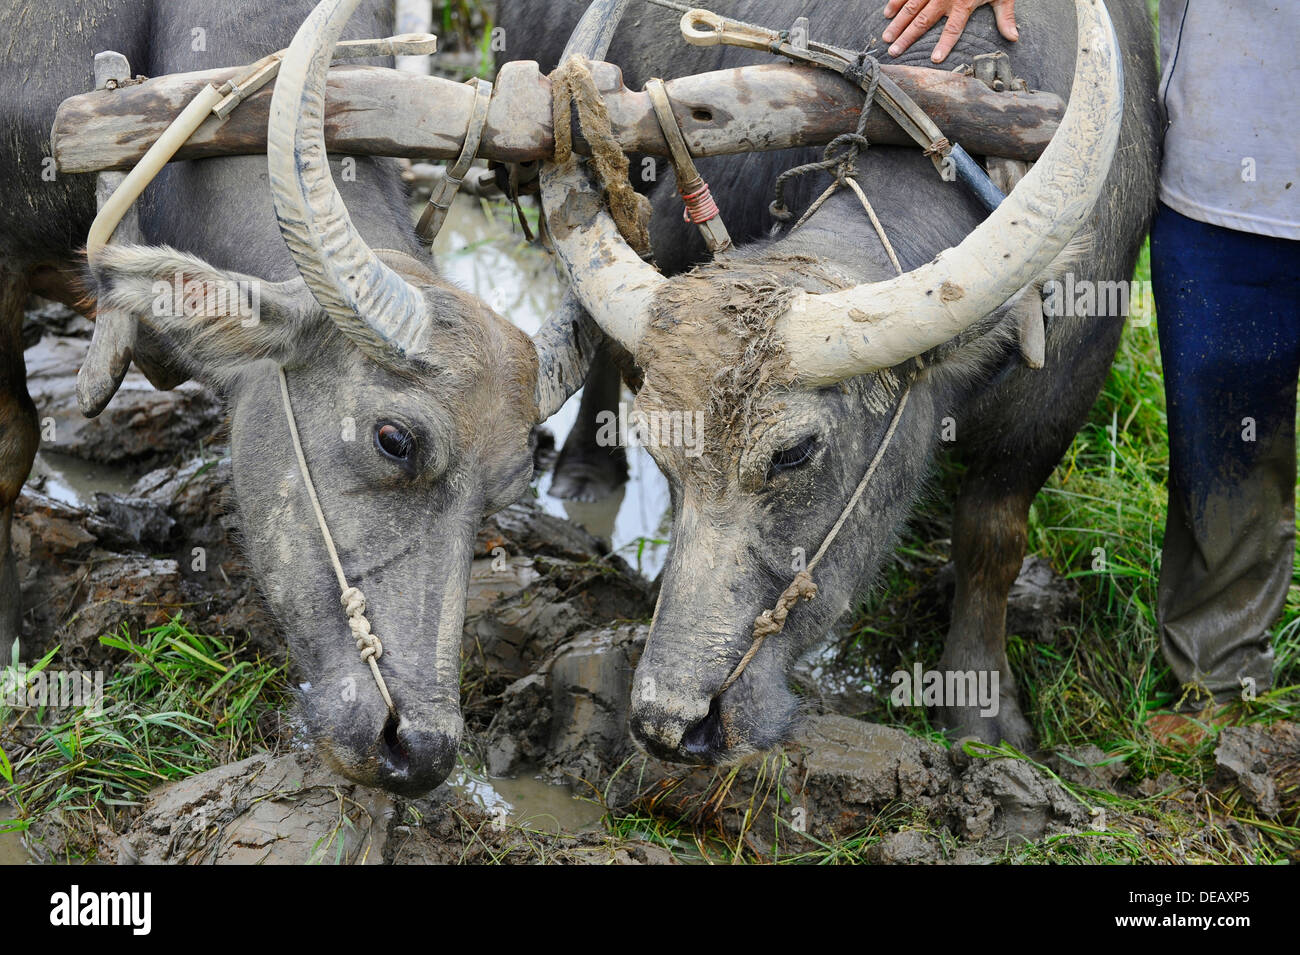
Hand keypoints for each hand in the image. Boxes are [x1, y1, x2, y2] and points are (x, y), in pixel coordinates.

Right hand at [881, 0, 1017, 63]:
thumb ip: (1005, 16)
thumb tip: (1013, 37)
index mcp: (963, 3)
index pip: (952, 29)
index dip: (944, 44)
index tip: (935, 59)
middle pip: (922, 22)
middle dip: (907, 38)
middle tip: (893, 51)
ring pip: (911, 7)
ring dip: (897, 23)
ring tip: (887, 37)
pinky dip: (896, 1)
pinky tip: (887, 12)